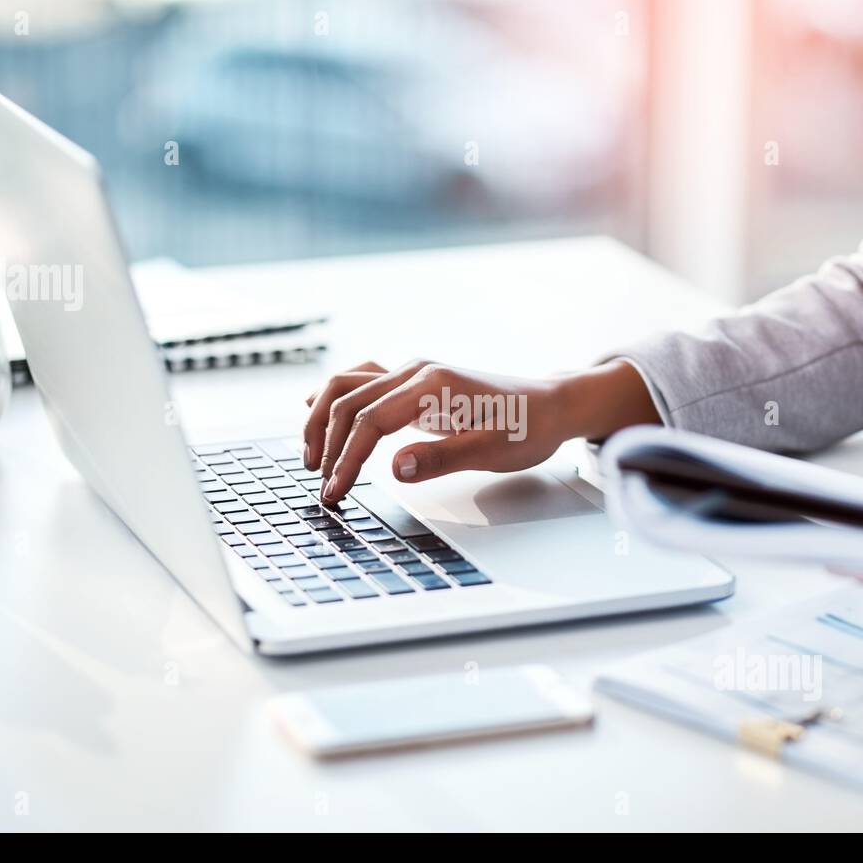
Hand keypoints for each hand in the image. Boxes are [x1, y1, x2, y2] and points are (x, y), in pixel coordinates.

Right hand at [302, 359, 659, 502]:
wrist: (551, 404)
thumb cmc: (528, 428)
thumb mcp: (495, 450)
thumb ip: (444, 457)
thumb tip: (396, 466)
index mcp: (432, 385)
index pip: (370, 421)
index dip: (347, 458)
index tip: (335, 492)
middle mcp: (415, 370)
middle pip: (348, 399)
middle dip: (325, 443)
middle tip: (321, 486)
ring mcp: (412, 371)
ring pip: (347, 383)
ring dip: (321, 417)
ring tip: (311, 457)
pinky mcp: (413, 381)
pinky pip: (361, 380)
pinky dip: (335, 398)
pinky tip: (316, 412)